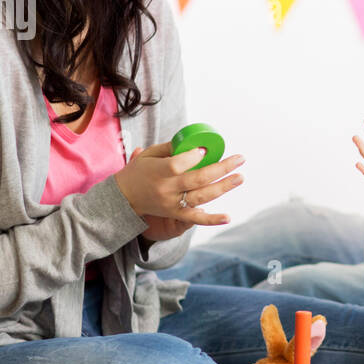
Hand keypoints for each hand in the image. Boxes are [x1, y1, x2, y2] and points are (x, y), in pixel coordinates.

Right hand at [115, 141, 244, 227]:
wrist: (123, 198)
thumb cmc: (138, 171)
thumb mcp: (149, 155)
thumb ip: (171, 148)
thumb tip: (196, 143)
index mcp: (159, 171)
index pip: (179, 164)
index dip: (194, 156)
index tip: (205, 149)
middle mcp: (167, 189)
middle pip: (198, 179)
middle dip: (222, 168)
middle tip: (240, 159)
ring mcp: (172, 203)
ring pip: (201, 196)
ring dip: (223, 187)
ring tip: (240, 177)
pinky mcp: (175, 214)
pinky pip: (196, 219)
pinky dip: (212, 219)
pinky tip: (228, 217)